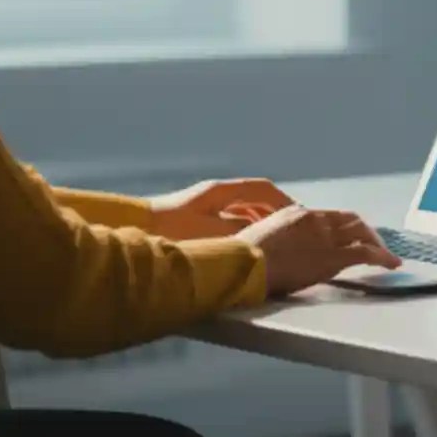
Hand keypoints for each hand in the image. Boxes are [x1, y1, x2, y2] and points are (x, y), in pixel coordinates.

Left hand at [149, 178, 294, 240]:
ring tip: (274, 240)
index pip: (263, 190)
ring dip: (259, 222)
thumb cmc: (173, 230)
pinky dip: (242, 230)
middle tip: (292, 230)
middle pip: (254, 200)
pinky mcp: (192, 220)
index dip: (284, 201)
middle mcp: (214, 194)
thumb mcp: (213, 232)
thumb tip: (266, 233)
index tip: (300, 215)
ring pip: (241, 212)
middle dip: (275, 213)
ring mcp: (203, 206)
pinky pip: (228, 222)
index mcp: (222, 191)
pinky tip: (246, 247)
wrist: (135, 229)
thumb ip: (242, 232)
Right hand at [236, 205, 401, 296]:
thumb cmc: (243, 257)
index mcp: (298, 215)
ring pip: (363, 234)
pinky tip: (391, 264)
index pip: (330, 217)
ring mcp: (326, 237)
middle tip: (374, 244)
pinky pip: (367, 254)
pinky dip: (383, 258)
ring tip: (387, 255)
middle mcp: (316, 221)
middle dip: (366, 232)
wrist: (245, 264)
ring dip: (378, 244)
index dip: (345, 226)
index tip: (351, 235)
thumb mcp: (261, 237)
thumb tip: (281, 245)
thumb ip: (278, 236)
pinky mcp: (334, 257)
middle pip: (351, 220)